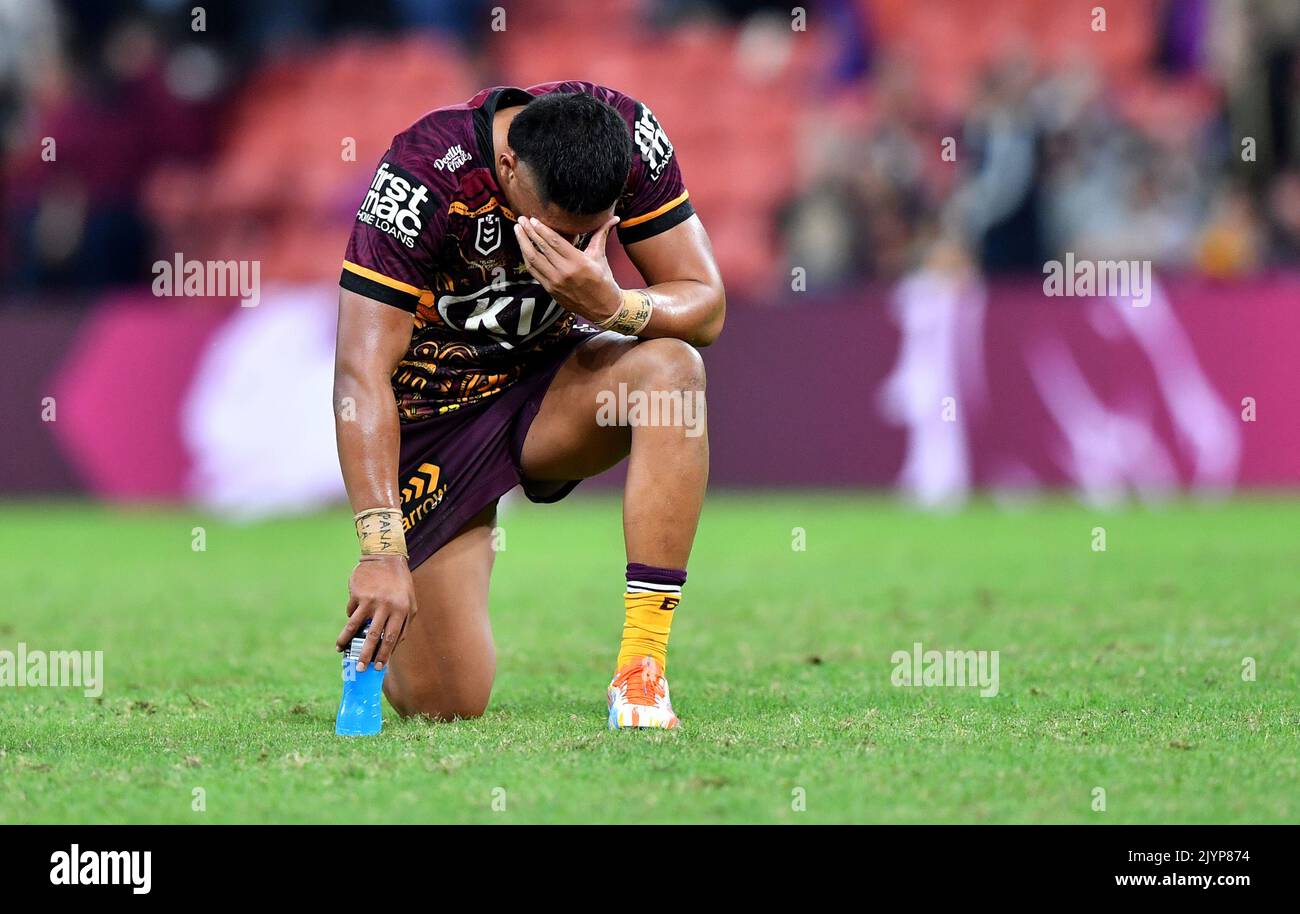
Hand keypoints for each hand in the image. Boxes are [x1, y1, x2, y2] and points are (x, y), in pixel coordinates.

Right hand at [335, 554, 416, 670]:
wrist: (386, 558)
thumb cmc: (400, 585)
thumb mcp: (410, 604)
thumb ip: (404, 625)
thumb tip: (392, 647)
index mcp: (401, 611)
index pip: (391, 638)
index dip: (383, 654)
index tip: (377, 667)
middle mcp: (386, 606)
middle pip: (373, 636)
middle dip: (365, 654)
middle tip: (359, 668)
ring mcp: (371, 600)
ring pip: (356, 626)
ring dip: (347, 641)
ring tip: (341, 650)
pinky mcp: (358, 594)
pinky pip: (351, 612)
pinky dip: (349, 620)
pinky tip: (347, 627)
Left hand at [515, 215, 621, 323]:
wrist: (603, 308)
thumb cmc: (603, 281)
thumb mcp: (601, 256)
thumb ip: (601, 234)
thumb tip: (614, 217)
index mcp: (578, 262)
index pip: (554, 241)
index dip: (542, 229)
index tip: (533, 219)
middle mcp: (564, 272)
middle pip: (541, 248)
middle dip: (529, 232)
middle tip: (521, 219)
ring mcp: (555, 282)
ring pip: (533, 260)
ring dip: (523, 244)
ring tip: (517, 230)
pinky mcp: (550, 290)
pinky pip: (534, 271)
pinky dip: (527, 258)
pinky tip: (523, 248)